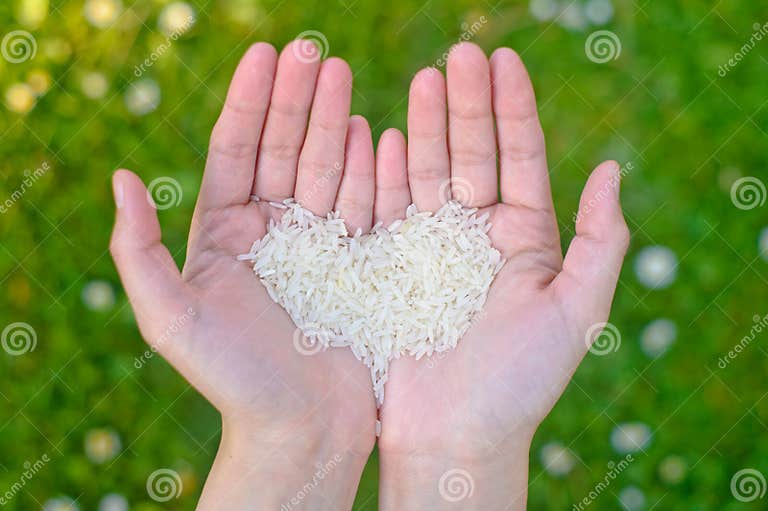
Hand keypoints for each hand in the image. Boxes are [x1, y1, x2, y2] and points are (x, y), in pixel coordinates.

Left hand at [110, 41, 377, 508]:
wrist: (302, 432)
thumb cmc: (235, 382)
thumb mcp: (172, 319)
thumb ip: (141, 251)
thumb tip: (120, 178)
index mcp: (225, 235)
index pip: (236, 153)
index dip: (249, 103)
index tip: (265, 54)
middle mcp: (271, 233)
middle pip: (283, 150)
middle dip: (296, 99)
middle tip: (313, 51)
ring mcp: (319, 246)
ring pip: (324, 169)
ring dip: (333, 122)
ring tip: (342, 76)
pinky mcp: (359, 264)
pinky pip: (365, 205)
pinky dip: (370, 169)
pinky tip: (377, 133)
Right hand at [377, 43, 628, 508]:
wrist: (452, 437)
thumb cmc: (517, 383)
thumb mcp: (575, 312)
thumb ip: (601, 242)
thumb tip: (610, 169)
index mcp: (526, 243)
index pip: (519, 161)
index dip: (512, 110)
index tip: (502, 61)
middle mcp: (479, 240)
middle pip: (473, 157)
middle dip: (467, 105)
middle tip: (457, 55)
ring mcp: (430, 251)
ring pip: (430, 175)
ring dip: (428, 126)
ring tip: (423, 80)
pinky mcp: (389, 269)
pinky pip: (387, 209)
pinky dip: (387, 172)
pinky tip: (388, 136)